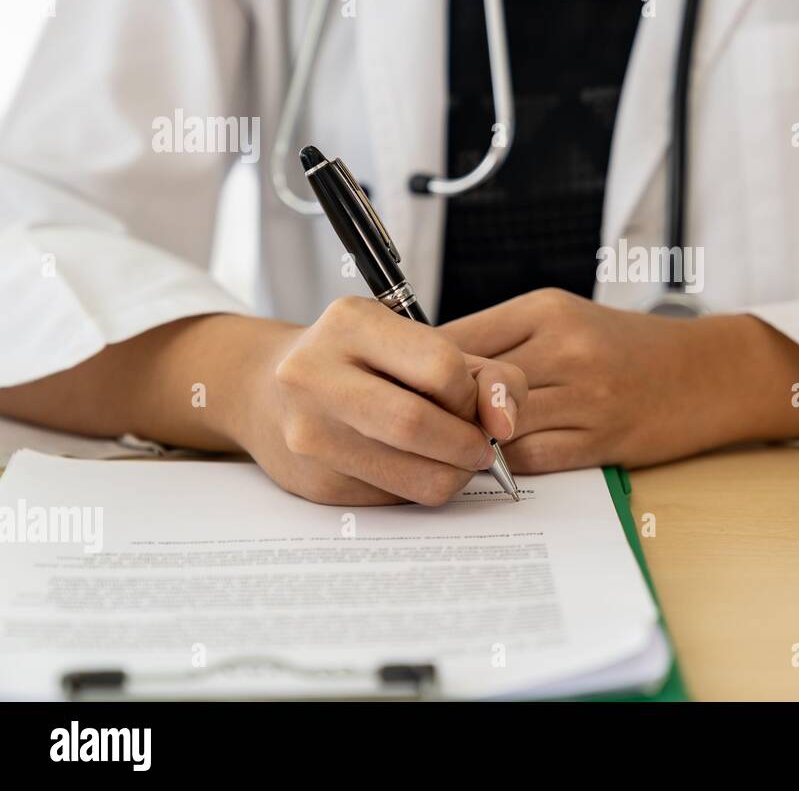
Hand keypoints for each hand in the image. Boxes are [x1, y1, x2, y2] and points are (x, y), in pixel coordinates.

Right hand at [240, 296, 526, 505]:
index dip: (471, 394)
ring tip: (453, 457)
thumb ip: (485, 374)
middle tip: (480, 446)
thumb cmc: (361, 362)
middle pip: (418, 425)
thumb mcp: (420, 343)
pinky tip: (411, 466)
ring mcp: (309, 432)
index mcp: (350, 324)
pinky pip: (396, 501)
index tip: (470, 402)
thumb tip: (506, 424)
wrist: (265, 389)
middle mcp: (316, 374)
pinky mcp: (315, 483)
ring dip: (454, 475)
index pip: (440, 367)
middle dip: (469, 444)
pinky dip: (421, 488)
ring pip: (416, 478)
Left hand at [440, 289, 798, 472]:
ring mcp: (584, 396)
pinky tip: (497, 463)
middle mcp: (564, 348)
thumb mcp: (568, 318)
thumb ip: (506, 338)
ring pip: (492, 427)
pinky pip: (530, 459)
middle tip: (416, 426)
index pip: (455, 338)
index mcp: (547, 309)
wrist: (708, 373)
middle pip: (466, 384)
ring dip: (468, 443)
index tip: (403, 387)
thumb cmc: (631, 347)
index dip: (419, 370)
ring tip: (452, 448)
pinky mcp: (601, 439)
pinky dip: (506, 465)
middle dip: (436, 409)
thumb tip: (431, 366)